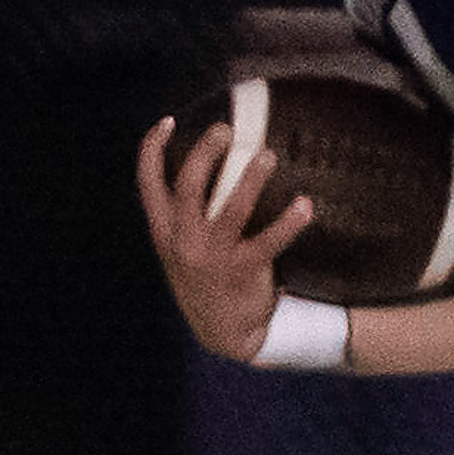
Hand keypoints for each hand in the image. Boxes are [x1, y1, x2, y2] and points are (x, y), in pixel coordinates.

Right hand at [135, 113, 314, 362]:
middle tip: (226, 130)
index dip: (152, 149)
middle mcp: (183, 241)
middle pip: (189, 186)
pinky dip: (289, 222)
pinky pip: (269, 241)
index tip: (168, 121)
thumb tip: (203, 164)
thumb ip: (182, 216)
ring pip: (231, 209)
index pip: (148, 184)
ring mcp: (212, 257)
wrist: (223, 332)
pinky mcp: (243, 271)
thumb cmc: (206, 279)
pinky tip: (305, 205)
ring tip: (268, 156)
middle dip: (205, 152)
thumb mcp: (180, 250)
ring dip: (251, 179)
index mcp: (164, 232)